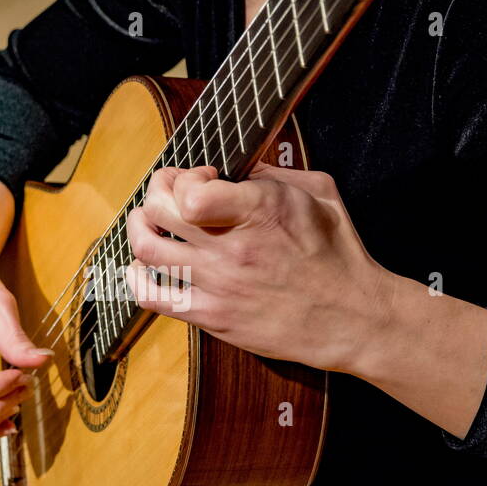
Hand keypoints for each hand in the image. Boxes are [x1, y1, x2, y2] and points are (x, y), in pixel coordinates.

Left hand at [124, 163, 395, 374]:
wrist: (350, 318)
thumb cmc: (337, 254)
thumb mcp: (318, 194)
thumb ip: (274, 173)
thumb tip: (237, 167)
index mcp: (260, 211)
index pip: (189, 191)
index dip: (186, 176)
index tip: (203, 177)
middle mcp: (232, 248)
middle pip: (158, 211)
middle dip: (157, 191)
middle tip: (168, 193)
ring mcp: (217, 284)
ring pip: (146, 247)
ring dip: (139, 227)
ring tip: (148, 221)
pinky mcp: (210, 316)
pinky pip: (150, 295)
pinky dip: (136, 275)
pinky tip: (144, 265)